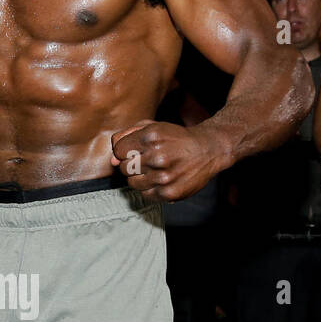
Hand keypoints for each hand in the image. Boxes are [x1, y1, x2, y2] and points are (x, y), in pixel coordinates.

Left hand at [111, 119, 226, 200]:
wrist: (208, 150)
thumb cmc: (175, 138)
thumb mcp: (152, 127)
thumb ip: (126, 137)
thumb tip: (113, 160)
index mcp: (152, 136)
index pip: (119, 151)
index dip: (126, 151)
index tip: (137, 150)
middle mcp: (158, 156)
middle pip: (124, 168)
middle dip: (133, 164)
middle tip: (149, 160)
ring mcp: (164, 177)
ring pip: (132, 183)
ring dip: (140, 177)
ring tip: (155, 170)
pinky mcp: (169, 193)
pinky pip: (145, 194)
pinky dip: (150, 188)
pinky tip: (162, 179)